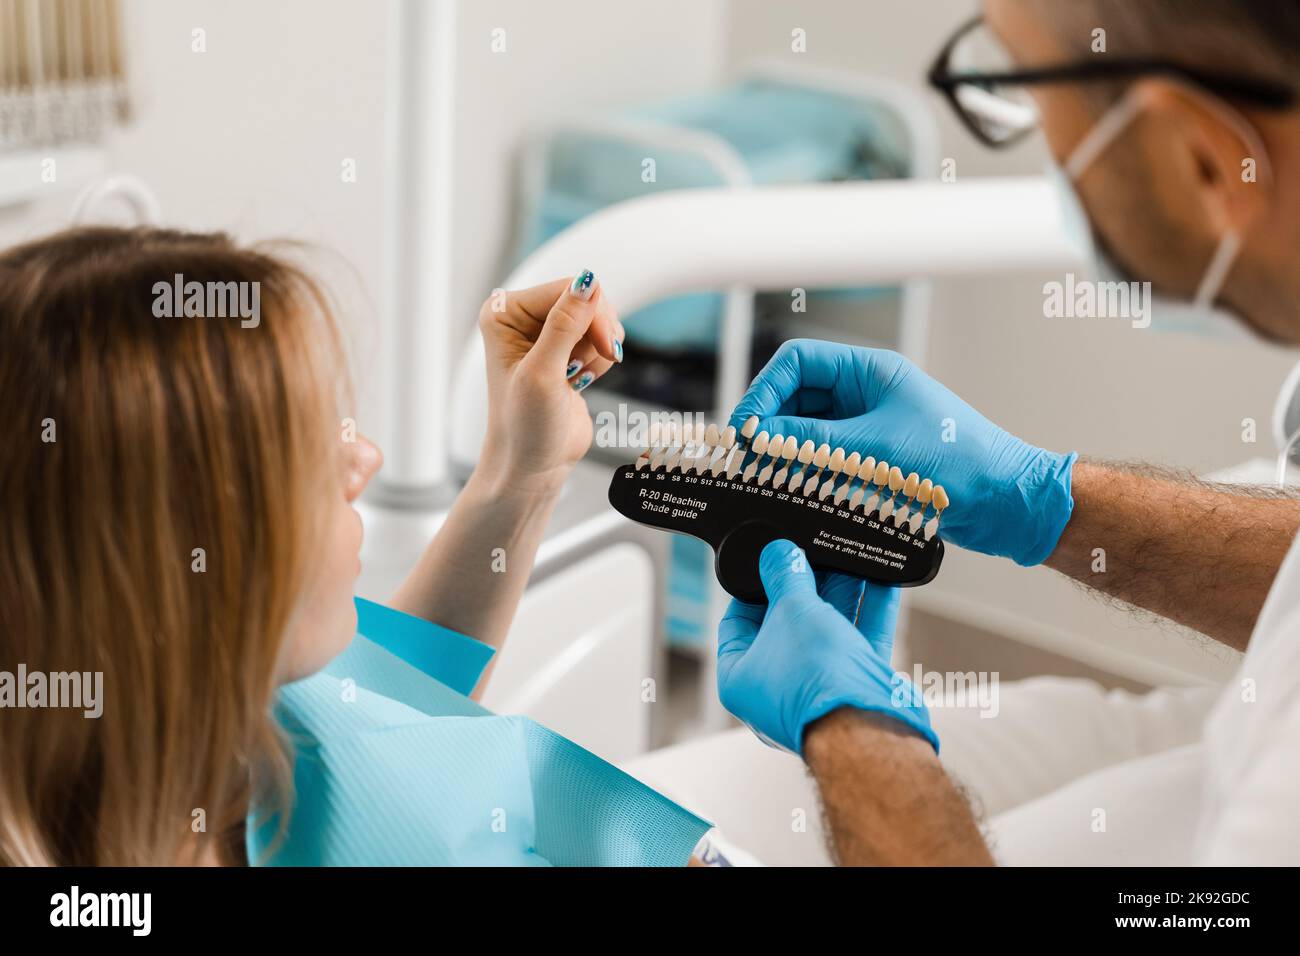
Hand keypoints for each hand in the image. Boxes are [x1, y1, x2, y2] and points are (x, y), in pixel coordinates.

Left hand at [477, 271, 623, 492]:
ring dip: (599, 351)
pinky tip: (579, 382)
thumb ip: (565, 325)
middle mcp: (522, 317)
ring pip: (598, 319)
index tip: (605, 347)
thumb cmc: (525, 426)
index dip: (593, 315)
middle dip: (597, 335)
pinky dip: (600, 360)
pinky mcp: (565, 350)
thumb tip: (589, 280)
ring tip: (575, 379)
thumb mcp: (544, 373)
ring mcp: (545, 333)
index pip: (567, 288)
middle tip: (584, 370)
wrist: (532, 466)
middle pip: (586, 300)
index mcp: (505, 313)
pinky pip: (600, 337)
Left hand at [716, 539, 936, 755]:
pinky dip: (871, 612)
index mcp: (741, 677)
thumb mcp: (792, 611)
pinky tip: (882, 581)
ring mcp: (817, 689)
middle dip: (806, 586)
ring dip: (842, 594)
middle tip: (816, 554)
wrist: (867, 726)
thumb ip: (786, 576)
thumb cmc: (814, 680)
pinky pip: (859, 642)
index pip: (737, 623)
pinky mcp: (854, 689)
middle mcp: (776, 687)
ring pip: (828, 631)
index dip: (752, 589)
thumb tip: (778, 553)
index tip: (770, 563)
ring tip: (851, 560)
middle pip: (787, 624)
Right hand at [730, 339, 1075, 565]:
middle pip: (793, 398)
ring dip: (788, 454)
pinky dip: (807, 474)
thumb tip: (761, 439)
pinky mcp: (871, 462)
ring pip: (806, 433)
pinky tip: (799, 494)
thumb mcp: (876, 449)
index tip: (745, 429)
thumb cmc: (960, 465)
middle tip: (751, 459)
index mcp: (869, 371)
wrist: (1007, 503)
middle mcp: (864, 394)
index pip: (795, 362)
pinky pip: (824, 460)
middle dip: (770, 426)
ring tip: (773, 479)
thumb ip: (813, 442)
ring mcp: (866, 428)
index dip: (762, 391)